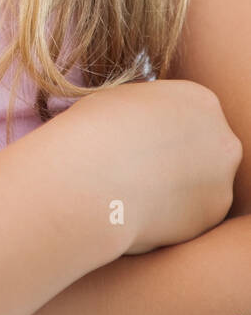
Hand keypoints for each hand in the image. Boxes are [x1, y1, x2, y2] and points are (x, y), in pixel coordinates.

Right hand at [57, 78, 241, 254]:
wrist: (91, 179)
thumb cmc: (96, 129)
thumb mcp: (126, 98)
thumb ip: (152, 111)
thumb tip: (151, 124)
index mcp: (201, 100)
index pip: (191, 114)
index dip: (163, 128)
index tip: (141, 138)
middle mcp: (223, 139)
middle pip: (206, 148)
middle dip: (180, 158)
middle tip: (143, 166)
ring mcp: (222, 180)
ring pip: (202, 184)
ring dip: (178, 187)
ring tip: (138, 188)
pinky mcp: (212, 216)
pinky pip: (194, 213)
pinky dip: (173, 213)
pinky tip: (144, 207)